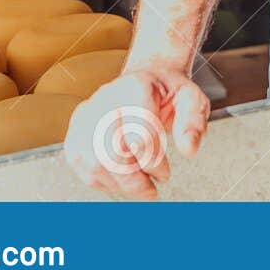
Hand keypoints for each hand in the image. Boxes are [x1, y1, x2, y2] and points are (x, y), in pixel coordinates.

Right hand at [63, 66, 209, 198]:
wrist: (148, 78)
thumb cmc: (168, 91)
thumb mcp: (192, 100)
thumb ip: (193, 123)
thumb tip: (189, 149)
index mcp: (137, 87)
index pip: (140, 137)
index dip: (153, 164)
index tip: (164, 174)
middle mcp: (106, 98)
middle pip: (111, 153)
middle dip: (133, 181)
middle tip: (149, 191)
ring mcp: (87, 112)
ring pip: (92, 162)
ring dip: (116, 184)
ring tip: (136, 186)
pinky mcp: (76, 127)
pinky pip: (79, 163)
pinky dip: (99, 179)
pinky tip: (118, 179)